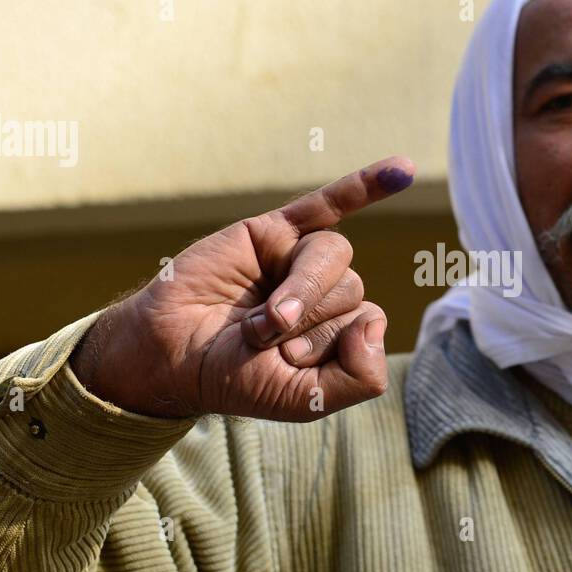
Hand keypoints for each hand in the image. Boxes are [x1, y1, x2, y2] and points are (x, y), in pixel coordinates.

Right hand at [71, 156, 415, 420]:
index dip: (331, 348)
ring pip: (335, 256)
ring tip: (262, 319)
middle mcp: (327, 292)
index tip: (285, 364)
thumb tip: (377, 320)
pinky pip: (328, 202)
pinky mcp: (273, 230)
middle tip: (261, 341)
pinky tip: (402, 170)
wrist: (169, 353)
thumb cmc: (236, 379)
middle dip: (308, 322)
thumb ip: (359, 377)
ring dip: (300, 291)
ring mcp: (300, 258)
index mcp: (341, 329)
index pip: (369, 324)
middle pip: (352, 289)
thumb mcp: (305, 400)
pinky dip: (367, 183)